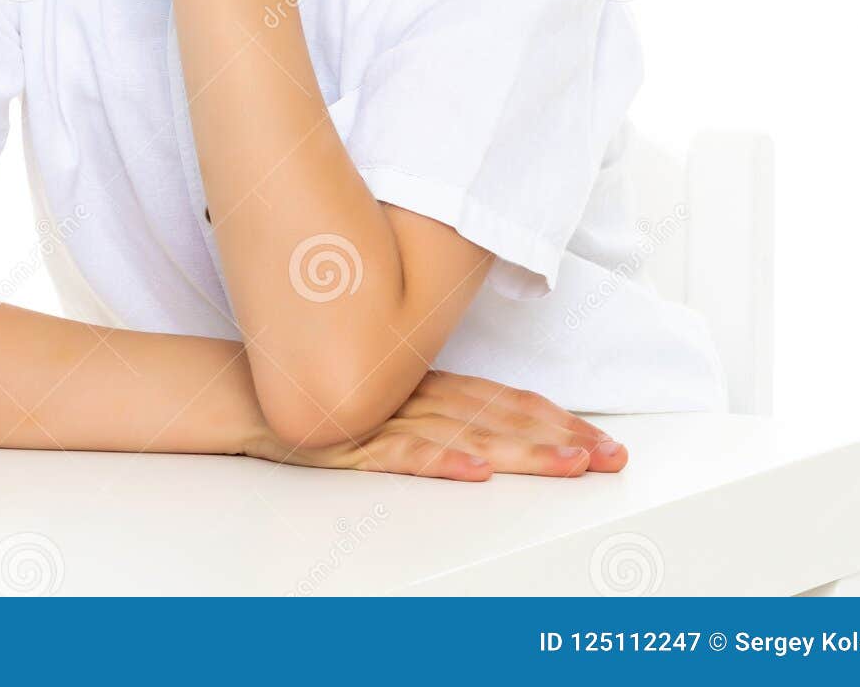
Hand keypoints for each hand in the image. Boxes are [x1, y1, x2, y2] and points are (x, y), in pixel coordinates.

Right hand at [243, 369, 628, 479]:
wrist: (249, 393)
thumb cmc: (324, 399)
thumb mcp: (389, 403)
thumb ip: (435, 413)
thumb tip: (488, 437)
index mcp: (431, 388)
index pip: (507, 402)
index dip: (557, 420)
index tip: (603, 442)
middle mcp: (419, 397)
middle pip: (502, 417)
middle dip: (561, 438)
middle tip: (610, 457)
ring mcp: (390, 418)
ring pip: (468, 434)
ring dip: (522, 450)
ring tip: (567, 465)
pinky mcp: (358, 441)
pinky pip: (406, 452)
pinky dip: (443, 460)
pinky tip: (474, 470)